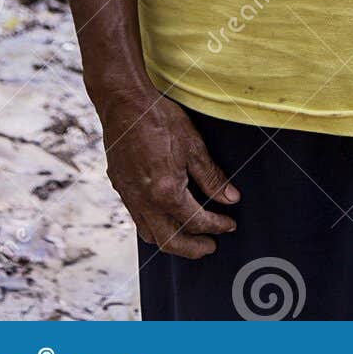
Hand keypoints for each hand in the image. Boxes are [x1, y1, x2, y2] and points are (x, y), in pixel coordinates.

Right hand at [99, 88, 239, 258]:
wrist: (125, 104)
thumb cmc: (160, 120)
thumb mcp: (193, 146)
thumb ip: (212, 177)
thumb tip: (231, 199)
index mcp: (166, 192)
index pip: (197, 221)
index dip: (217, 226)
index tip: (229, 224)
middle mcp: (145, 202)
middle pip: (171, 242)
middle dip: (194, 249)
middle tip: (211, 246)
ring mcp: (130, 198)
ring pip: (151, 236)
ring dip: (173, 242)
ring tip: (190, 237)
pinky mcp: (121, 189)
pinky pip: (139, 220)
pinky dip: (156, 227)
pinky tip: (166, 218)